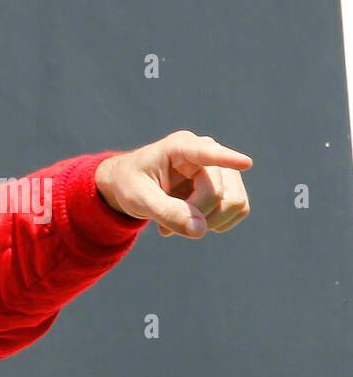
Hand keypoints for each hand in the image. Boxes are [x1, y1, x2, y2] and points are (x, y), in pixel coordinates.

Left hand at [94, 130, 251, 239]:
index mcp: (178, 146)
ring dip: (209, 222)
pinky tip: (192, 218)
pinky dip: (217, 223)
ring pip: (235, 203)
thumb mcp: (138, 198)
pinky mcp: (230, 184)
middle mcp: (206, 151)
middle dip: (195, 215)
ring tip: (177, 221)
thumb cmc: (131, 184)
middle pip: (217, 194)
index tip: (245, 163)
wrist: (134, 185)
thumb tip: (200, 229)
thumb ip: (166, 212)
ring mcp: (222, 167)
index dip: (226, 158)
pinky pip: (239, 210)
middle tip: (165, 226)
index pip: (205, 152)